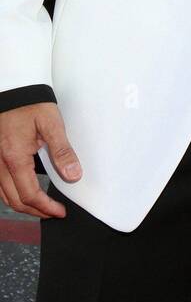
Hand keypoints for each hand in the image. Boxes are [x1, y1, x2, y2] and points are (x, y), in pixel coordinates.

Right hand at [0, 102, 79, 217]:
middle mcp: (0, 163)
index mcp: (14, 157)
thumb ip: (62, 152)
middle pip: (14, 200)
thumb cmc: (32, 104)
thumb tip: (73, 175)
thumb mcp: (52, 125)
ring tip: (42, 206)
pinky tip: (26, 191)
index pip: (29, 194)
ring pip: (4, 194)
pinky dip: (13, 193)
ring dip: (23, 204)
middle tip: (54, 213)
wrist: (15, 88)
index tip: (60, 211)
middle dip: (35, 210)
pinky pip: (0, 184)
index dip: (46, 207)